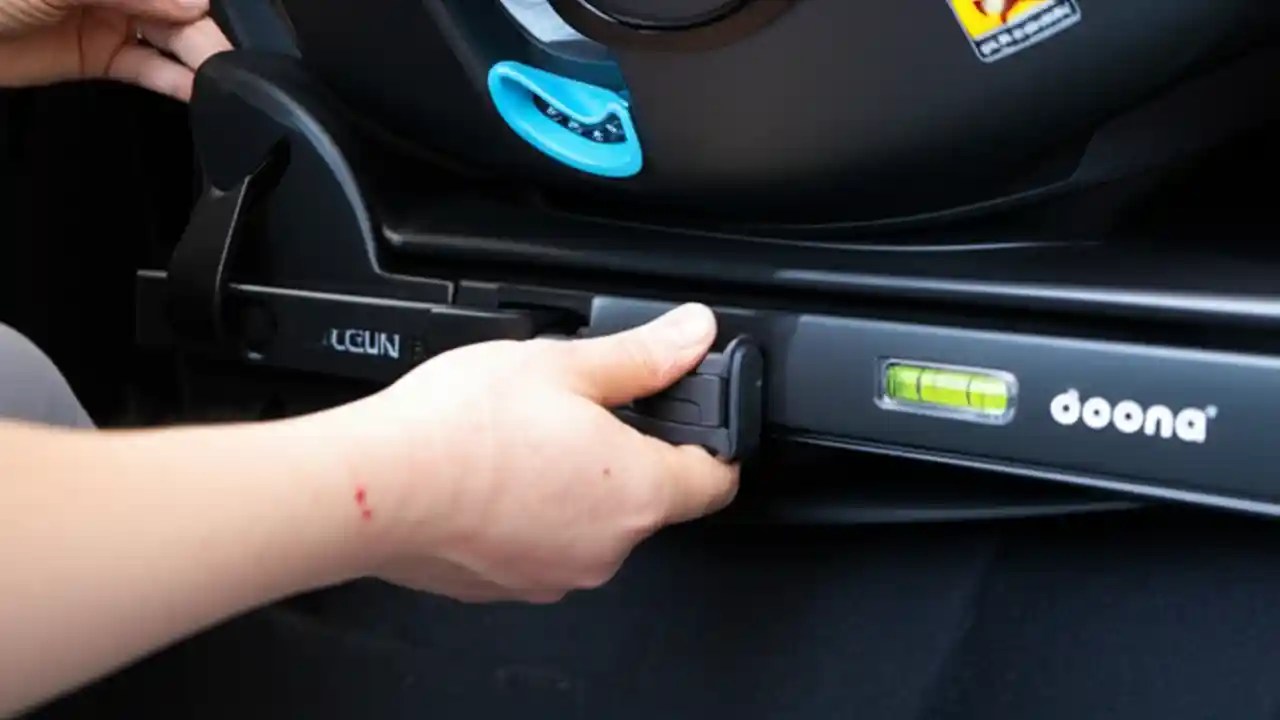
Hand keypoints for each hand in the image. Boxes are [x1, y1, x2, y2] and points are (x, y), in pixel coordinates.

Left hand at [0, 0, 231, 100]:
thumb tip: (192, 4)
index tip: (212, 12)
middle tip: (229, 54)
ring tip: (223, 77)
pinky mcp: (96, 56)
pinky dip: (174, 80)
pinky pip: (147, 68)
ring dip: (198, 56)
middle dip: (204, 26)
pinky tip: (196, 89)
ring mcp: (105, 15)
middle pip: (174, 4)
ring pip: (168, 35)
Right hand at [331, 304, 739, 603]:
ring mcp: (555, 575)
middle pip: (648, 501)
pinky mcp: (506, 587)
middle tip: (580, 414)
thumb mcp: (563, 364)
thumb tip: (694, 335)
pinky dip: (530, 517)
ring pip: (590, 525)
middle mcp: (606, 548)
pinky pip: (540, 548)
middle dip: (625, 458)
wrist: (373, 485)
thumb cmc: (459, 429)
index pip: (716, 482)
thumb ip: (642, 355)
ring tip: (524, 443)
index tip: (694, 425)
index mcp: (638, 492)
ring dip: (573, 487)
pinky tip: (494, 478)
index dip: (713, 446)